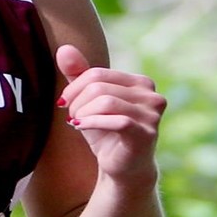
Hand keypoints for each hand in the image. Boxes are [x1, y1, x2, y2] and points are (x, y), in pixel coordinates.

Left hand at [55, 44, 165, 182]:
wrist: (123, 169)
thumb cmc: (107, 133)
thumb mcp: (90, 102)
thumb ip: (79, 76)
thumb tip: (64, 48)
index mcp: (140, 83)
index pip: (98, 73)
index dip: (74, 87)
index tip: (64, 103)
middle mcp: (151, 95)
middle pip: (100, 87)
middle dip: (78, 102)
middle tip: (71, 117)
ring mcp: (152, 114)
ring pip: (106, 102)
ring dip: (83, 113)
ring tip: (77, 123)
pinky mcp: (146, 133)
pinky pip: (115, 120)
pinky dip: (92, 123)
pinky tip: (81, 128)